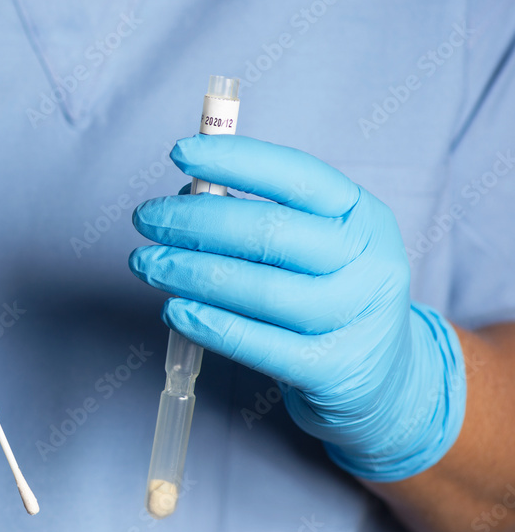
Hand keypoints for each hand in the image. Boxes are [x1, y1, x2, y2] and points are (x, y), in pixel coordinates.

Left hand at [129, 135, 464, 480]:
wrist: (385, 378)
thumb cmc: (328, 293)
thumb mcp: (313, 244)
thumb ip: (258, 215)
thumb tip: (187, 195)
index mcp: (362, 215)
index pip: (297, 175)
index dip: (236, 159)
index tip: (179, 153)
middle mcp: (369, 261)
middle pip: (271, 232)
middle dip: (194, 222)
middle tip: (145, 219)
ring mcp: (356, 318)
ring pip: (261, 289)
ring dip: (190, 273)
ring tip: (148, 265)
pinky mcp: (333, 370)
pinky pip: (260, 345)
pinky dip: (209, 324)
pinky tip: (175, 310)